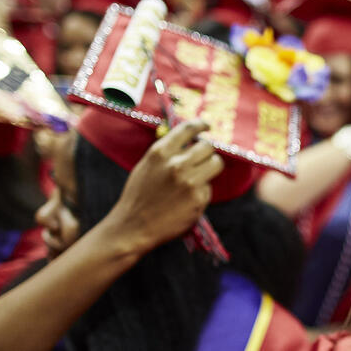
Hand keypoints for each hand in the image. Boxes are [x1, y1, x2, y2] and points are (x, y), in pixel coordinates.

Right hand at [102, 120, 224, 254]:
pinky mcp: (198, 199)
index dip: (201, 124)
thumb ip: (166, 152)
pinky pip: (208, 188)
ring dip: (210, 168)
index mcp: (160, 152)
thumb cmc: (139, 196)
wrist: (134, 226)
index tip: (207, 125)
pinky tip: (186, 200)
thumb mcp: (146, 166)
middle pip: (208, 146)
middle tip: (202, 159)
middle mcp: (176, 164)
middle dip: (207, 152)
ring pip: (215, 164)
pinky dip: (201, 192)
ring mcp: (189, 182)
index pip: (187, 129)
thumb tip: (189, 142)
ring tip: (198, 178)